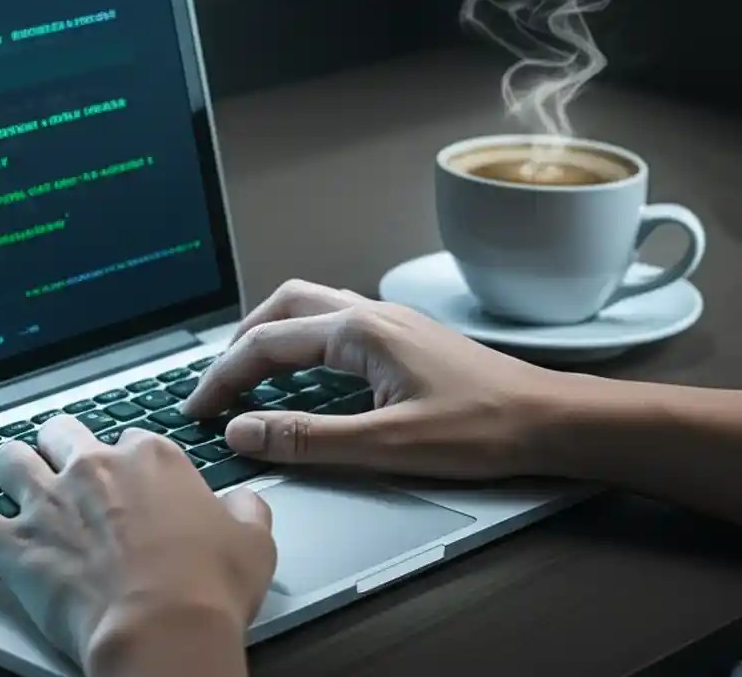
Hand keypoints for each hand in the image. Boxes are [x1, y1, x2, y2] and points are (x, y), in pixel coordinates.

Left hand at [0, 416, 275, 673]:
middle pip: (64, 433)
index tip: (131, 479)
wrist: (162, 629)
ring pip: (10, 460)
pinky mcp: (16, 543)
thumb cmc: (207, 589)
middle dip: (61, 444)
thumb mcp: (253, 542)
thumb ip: (246, 511)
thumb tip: (243, 503)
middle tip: (63, 461)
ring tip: (5, 469)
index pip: (133, 439)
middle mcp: (95, 467)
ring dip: (6, 465)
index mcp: (151, 459)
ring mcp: (50, 502)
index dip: (130, 460)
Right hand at [183, 279, 564, 478]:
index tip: (198, 409)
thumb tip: (243, 431)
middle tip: (217, 384)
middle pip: (283, 307)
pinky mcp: (406, 339)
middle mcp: (372, 315)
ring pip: (310, 309)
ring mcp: (391, 323)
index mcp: (360, 331)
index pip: (267, 344)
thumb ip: (307, 438)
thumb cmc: (485, 430)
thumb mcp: (387, 445)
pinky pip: (335, 325)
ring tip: (248, 375)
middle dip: (240, 342)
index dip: (223, 377)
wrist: (555, 421)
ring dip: (271, 336)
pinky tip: (305, 378)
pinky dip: (302, 343)